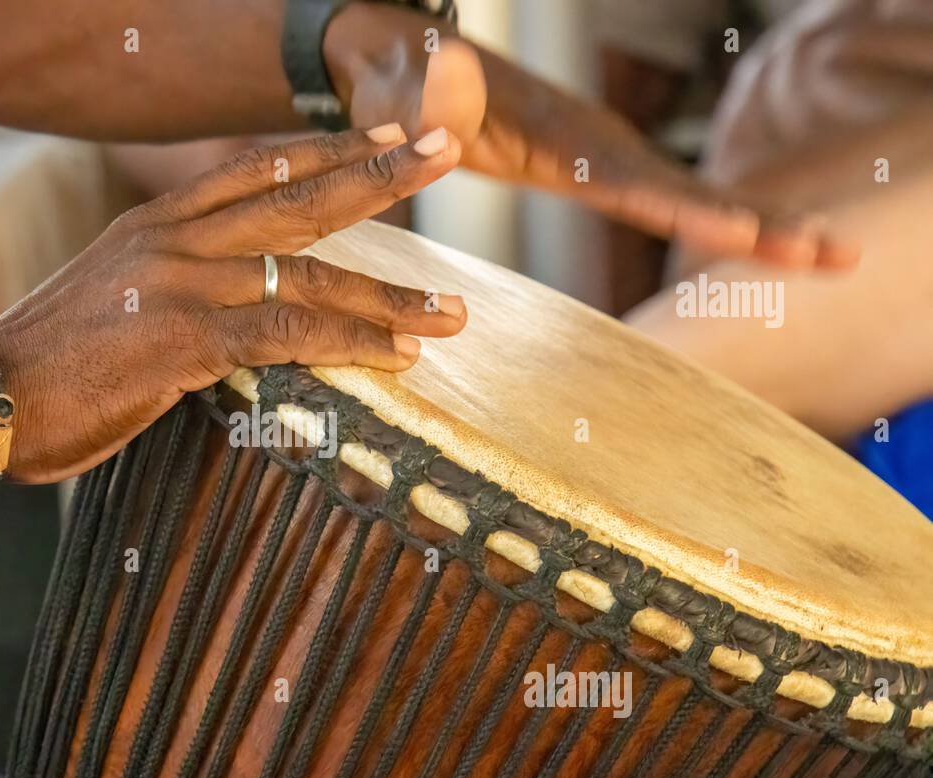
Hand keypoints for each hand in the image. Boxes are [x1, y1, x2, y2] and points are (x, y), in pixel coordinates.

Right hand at [0, 126, 466, 484]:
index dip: (324, 154)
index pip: (257, 172)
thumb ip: (173, 289)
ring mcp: (182, 282)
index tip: (380, 143)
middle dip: (377, 176)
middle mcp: (176, 237)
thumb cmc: (48, 363)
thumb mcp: (114, 301)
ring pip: (307, 277)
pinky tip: (396, 355)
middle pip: (297, 199)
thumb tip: (230, 312)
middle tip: (442, 153)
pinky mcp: (184, 336)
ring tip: (449, 314)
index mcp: (158, 223)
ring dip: (388, 297)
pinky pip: (288, 334)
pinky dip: (349, 344)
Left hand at [325, 2, 858, 269]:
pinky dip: (720, 220)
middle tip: (834, 254)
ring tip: (830, 255)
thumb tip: (452, 77)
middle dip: (760, 224)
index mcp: (557, 136)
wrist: (405, 64)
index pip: (634, 182)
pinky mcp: (597, 166)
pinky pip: (668, 199)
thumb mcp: (404, 89)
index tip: (743, 235)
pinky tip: (763, 242)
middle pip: (689, 190)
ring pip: (691, 194)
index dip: (688, 211)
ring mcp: (601, 152)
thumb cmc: (400, 82)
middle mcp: (593, 142)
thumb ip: (427, 94)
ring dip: (760, 225)